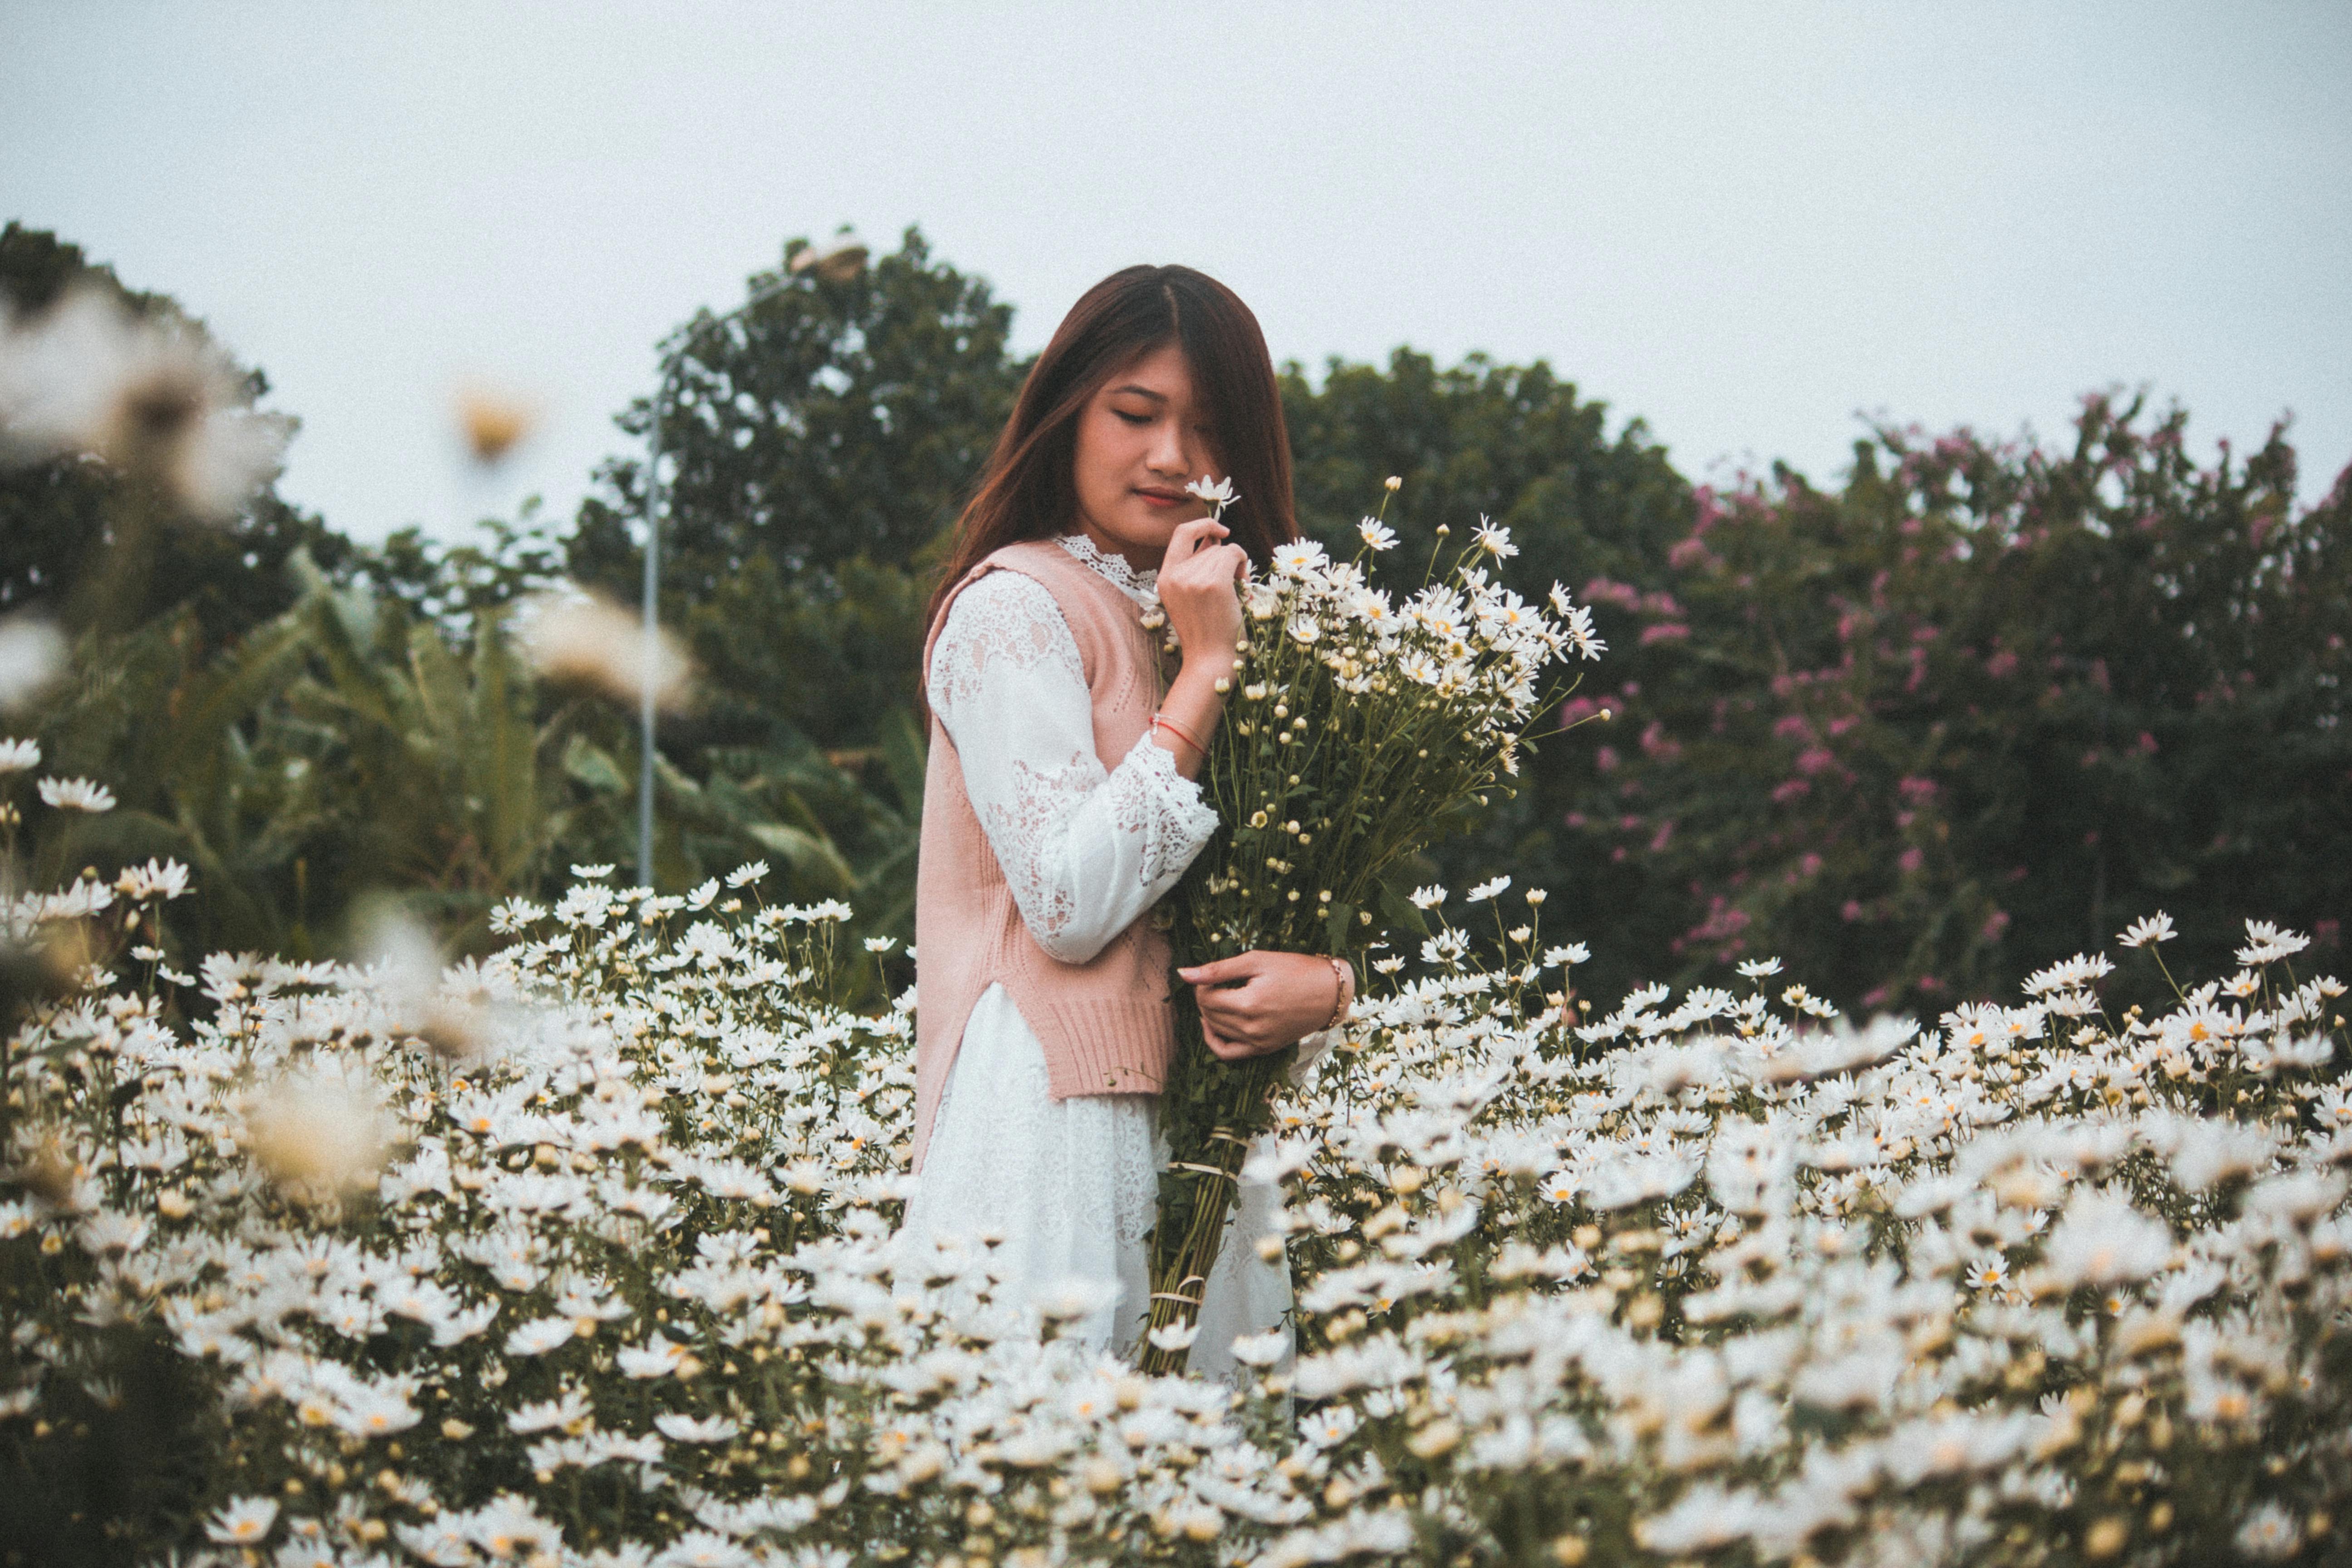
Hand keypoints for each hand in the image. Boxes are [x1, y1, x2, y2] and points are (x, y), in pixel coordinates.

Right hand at [1154, 517, 1246, 672]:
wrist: (1209, 661)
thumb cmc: (1206, 632)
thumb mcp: (1190, 597)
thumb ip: (1197, 567)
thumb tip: (1215, 536)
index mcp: (1165, 578)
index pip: (1181, 534)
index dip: (1202, 525)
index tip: (1221, 531)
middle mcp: (1175, 575)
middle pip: (1209, 543)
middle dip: (1226, 555)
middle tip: (1237, 576)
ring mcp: (1193, 578)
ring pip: (1224, 550)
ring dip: (1238, 565)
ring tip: (1239, 590)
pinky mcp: (1214, 583)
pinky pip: (1235, 554)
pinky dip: (1244, 565)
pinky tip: (1244, 587)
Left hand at [1179, 950, 1344, 1061]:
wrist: (1329, 993)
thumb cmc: (1295, 970)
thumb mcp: (1256, 960)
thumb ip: (1217, 969)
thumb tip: (1183, 973)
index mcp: (1249, 1004)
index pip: (1205, 998)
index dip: (1202, 984)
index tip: (1213, 974)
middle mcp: (1252, 1028)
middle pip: (1208, 1014)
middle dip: (1205, 997)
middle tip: (1216, 982)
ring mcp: (1258, 1043)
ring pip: (1216, 1031)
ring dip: (1209, 1014)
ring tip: (1219, 997)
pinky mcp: (1264, 1050)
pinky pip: (1228, 1053)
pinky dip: (1215, 1040)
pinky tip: (1214, 1024)